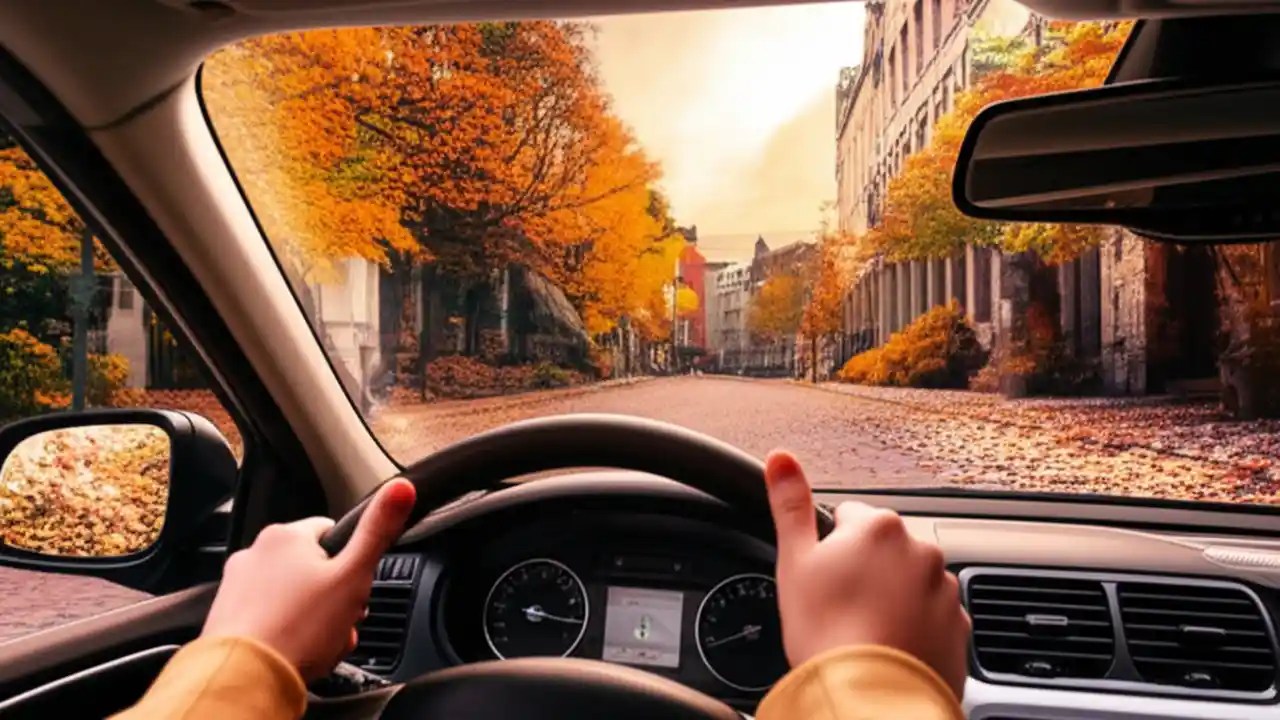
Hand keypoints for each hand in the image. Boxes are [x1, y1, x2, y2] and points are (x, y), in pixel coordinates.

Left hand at [202, 478, 416, 680]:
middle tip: (339, 621)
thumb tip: (401, 488)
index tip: (354, 588)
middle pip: (312, 568)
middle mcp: (255, 552)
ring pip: (291, 595)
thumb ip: (378, 531)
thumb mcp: (353, 576)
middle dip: (332, 596)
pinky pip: (268, 617)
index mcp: (286, 535)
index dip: (351, 563)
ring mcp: (237, 585)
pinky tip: (294, 651)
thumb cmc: (300, 628)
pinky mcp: (227, 615)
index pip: (332, 534)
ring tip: (318, 643)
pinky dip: (284, 632)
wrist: (246, 677)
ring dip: (311, 617)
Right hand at [764, 450, 969, 698]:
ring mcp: (944, 590)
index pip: (848, 519)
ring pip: (909, 584)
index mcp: (879, 526)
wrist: (869, 694)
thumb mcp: (794, 560)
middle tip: (838, 608)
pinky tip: (889, 648)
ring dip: (892, 599)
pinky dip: (915, 628)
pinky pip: (932, 618)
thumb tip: (781, 455)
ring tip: (864, 633)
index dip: (828, 549)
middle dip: (864, 572)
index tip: (821, 579)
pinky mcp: (958, 627)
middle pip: (883, 551)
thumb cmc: (826, 628)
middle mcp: (921, 549)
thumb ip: (790, 503)